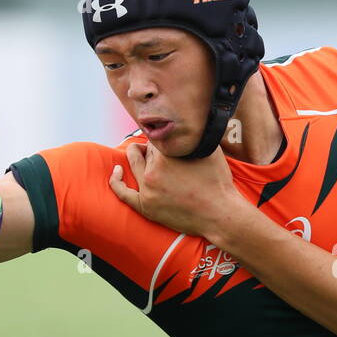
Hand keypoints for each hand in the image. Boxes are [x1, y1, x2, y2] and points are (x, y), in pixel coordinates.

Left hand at [108, 142, 242, 238]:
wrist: (219, 215)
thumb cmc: (218, 183)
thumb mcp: (211, 151)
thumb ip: (198, 135)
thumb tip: (195, 122)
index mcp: (168, 154)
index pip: (156, 138)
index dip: (161, 137)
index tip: (165, 137)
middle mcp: (154, 169)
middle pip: (145, 151)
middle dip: (150, 148)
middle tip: (157, 148)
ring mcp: (148, 189)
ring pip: (134, 165)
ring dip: (134, 155)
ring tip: (137, 151)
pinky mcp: (145, 206)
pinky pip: (123, 192)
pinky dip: (116, 180)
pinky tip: (116, 171)